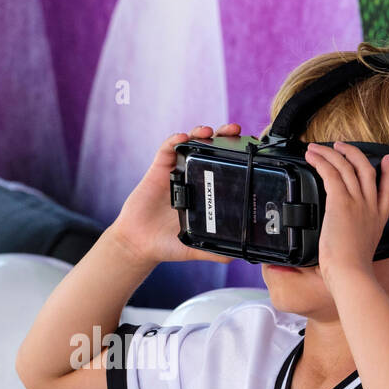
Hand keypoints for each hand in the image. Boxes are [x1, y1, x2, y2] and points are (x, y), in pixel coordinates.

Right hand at [110, 123, 240, 265]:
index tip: (249, 146)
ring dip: (200, 133)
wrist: (139, 245)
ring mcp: (175, 172)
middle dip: (223, 135)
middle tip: (233, 131)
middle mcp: (193, 177)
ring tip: (208, 132)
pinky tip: (182, 138)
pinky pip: (166, 150)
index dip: (236, 154)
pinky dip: (174, 141)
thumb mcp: (196, 248)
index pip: (224, 166)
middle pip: (210, 149)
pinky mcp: (157, 171)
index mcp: (206, 191)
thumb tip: (235, 257)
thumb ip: (215, 251)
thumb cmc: (167, 244)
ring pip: (189, 143)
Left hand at [305, 141, 388, 289]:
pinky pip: (332, 173)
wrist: (351, 273)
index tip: (387, 160)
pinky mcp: (341, 202)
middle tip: (340, 146)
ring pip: (346, 167)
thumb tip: (342, 240)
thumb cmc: (351, 270)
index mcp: (378, 219)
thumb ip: (356, 239)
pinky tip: (313, 157)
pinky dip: (322, 161)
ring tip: (317, 148)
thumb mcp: (360, 251)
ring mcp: (357, 202)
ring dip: (330, 153)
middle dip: (353, 153)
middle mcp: (370, 206)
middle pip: (366, 169)